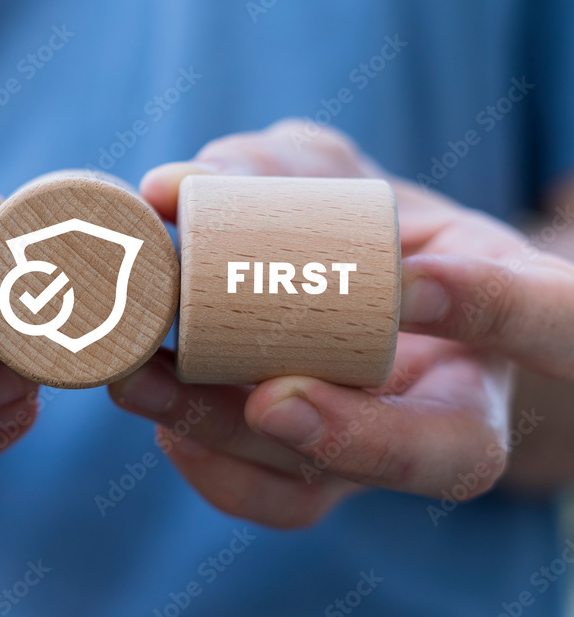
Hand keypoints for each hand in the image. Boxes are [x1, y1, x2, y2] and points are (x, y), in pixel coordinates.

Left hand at [111, 119, 573, 526]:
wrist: (352, 296)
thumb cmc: (343, 225)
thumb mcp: (339, 178)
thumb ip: (277, 172)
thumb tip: (175, 187)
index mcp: (504, 320)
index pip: (552, 323)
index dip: (493, 308)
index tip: (416, 282)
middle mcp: (450, 405)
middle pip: (427, 450)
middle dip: (341, 430)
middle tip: (264, 394)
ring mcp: (374, 451)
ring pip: (328, 484)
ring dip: (224, 438)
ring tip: (140, 383)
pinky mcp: (315, 477)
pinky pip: (272, 500)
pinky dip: (208, 466)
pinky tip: (157, 416)